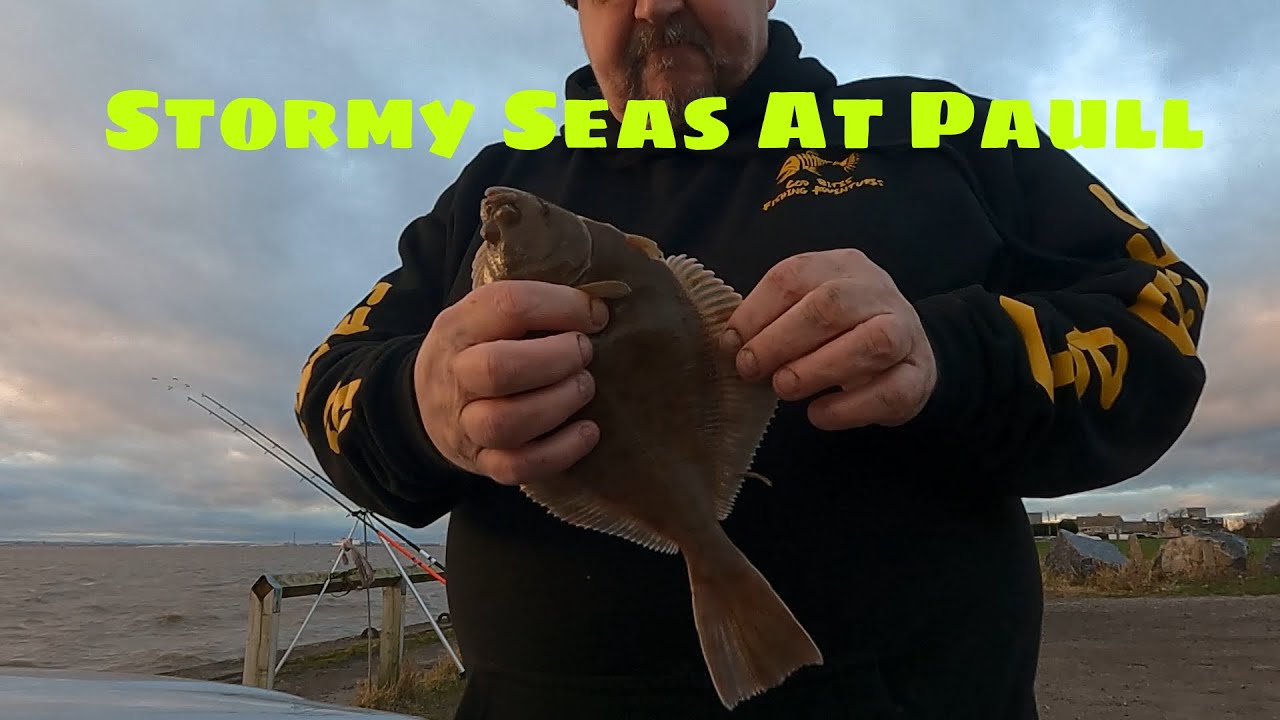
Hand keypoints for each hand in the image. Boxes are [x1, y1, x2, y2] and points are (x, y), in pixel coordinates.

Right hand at [414, 280, 608, 484]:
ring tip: (583, 387)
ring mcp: (464, 425)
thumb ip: (530, 307)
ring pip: (505, 423)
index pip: (507, 306)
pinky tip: (588, 431)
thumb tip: (596, 310)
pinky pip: (517, 467)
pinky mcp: (481, 462)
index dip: (561, 306)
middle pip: (498, 369)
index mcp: (459, 326)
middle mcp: (455, 375)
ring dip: (559, 403)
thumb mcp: (485, 316)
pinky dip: (560, 452)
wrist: (427, 403)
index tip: (594, 315)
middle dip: (557, 359)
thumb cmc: (476, 349)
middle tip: (584, 352)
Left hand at [721, 249, 936, 429]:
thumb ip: (772, 319)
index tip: (730, 344)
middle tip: (750, 369)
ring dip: (817, 369)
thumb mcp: (806, 311)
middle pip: (831, 305)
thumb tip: (731, 345)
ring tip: (783, 388)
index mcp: (842, 266)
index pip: (794, 274)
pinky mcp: (918, 377)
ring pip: (871, 342)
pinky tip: (818, 414)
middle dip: (781, 339)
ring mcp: (905, 332)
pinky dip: (849, 407)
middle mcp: (877, 291)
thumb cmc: (840, 331)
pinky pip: (890, 391)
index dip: (756, 310)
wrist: (906, 354)